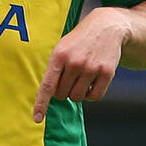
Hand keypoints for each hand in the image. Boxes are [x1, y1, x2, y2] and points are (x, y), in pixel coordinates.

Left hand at [32, 7, 130, 122]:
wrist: (107, 26)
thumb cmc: (79, 41)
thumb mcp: (62, 49)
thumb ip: (54, 70)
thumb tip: (48, 96)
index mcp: (59, 56)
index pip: (47, 86)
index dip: (41, 104)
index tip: (37, 119)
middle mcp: (74, 62)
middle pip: (62, 95)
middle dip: (64, 91)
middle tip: (71, 77)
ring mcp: (91, 67)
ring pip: (78, 97)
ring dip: (78, 93)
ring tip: (82, 78)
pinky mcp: (107, 72)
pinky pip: (95, 97)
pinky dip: (92, 94)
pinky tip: (93, 81)